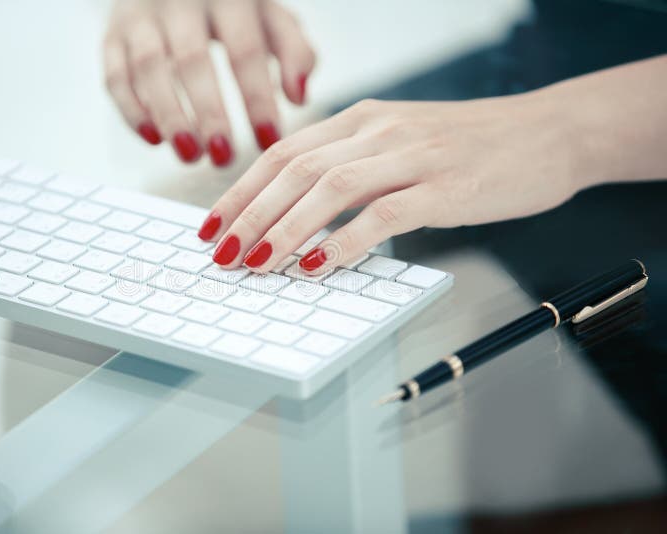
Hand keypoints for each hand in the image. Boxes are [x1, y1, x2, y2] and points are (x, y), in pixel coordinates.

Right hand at [103, 0, 314, 165]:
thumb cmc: (235, 10)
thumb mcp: (272, 20)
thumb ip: (294, 53)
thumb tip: (299, 96)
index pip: (246, 50)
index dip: (257, 99)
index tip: (268, 141)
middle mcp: (182, 0)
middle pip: (193, 60)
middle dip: (209, 113)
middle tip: (223, 158)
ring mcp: (143, 16)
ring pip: (149, 68)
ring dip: (169, 116)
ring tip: (190, 155)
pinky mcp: (114, 34)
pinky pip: (114, 73)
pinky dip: (131, 109)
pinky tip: (152, 139)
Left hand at [199, 94, 585, 271]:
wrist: (547, 132)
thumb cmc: (469, 145)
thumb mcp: (399, 139)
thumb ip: (351, 164)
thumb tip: (298, 211)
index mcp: (361, 119)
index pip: (284, 153)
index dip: (241, 190)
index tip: (213, 225)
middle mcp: (379, 130)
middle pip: (296, 170)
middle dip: (250, 214)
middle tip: (222, 253)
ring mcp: (413, 156)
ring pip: (332, 189)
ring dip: (286, 229)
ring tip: (256, 264)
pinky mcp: (446, 186)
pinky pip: (384, 215)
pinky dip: (346, 242)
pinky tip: (319, 267)